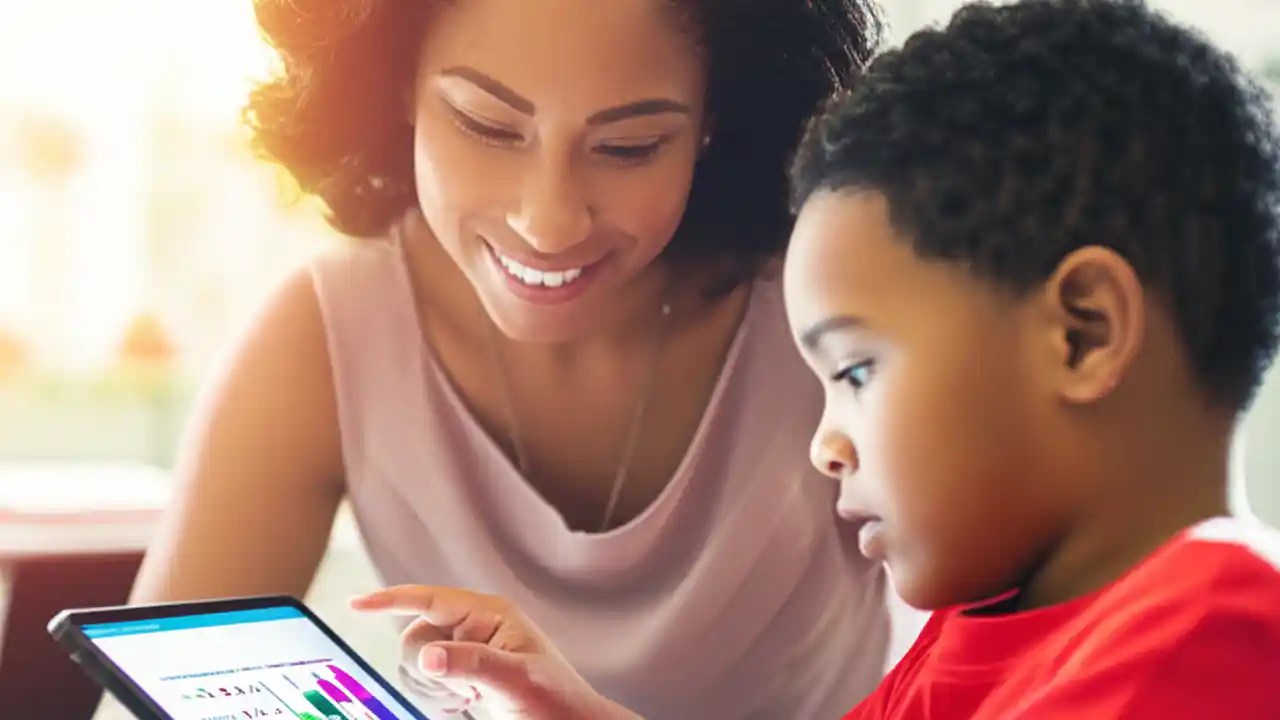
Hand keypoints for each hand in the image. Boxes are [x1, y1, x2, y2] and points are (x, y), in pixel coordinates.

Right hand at [351, 586, 642, 719]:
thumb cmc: (554, 702)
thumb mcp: (515, 682)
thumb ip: (470, 664)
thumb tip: (427, 655)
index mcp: (489, 614)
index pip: (430, 600)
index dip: (391, 599)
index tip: (354, 604)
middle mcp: (474, 628)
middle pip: (413, 639)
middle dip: (426, 670)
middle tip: (464, 693)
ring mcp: (466, 654)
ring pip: (414, 664)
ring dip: (431, 689)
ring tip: (469, 701)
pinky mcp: (461, 678)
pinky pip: (424, 685)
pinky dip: (435, 700)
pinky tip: (465, 707)